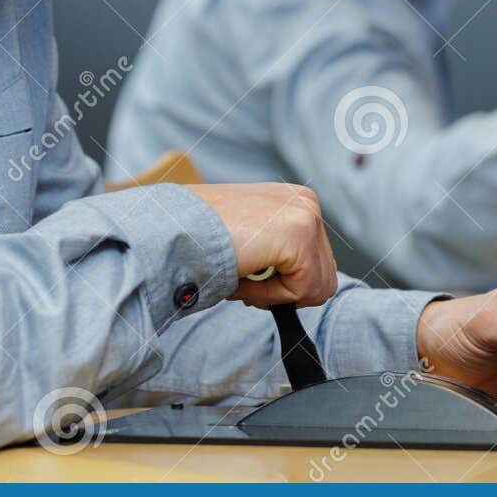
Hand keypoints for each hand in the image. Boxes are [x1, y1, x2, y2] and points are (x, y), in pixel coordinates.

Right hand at [185, 183, 337, 307]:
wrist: (172, 230)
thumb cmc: (199, 238)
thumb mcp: (252, 240)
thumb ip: (279, 254)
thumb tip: (303, 287)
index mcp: (295, 201)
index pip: (316, 263)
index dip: (283, 283)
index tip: (250, 273)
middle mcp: (306, 202)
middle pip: (324, 277)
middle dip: (284, 290)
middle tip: (246, 279)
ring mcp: (306, 216)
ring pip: (317, 288)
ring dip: (276, 293)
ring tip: (243, 275)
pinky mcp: (300, 235)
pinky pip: (303, 290)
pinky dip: (270, 295)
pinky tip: (244, 274)